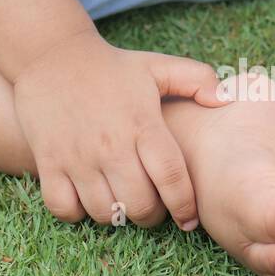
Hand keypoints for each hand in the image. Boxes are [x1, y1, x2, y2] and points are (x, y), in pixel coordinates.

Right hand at [13, 29, 224, 226]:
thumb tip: (225, 101)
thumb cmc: (112, 67)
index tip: (188, 219)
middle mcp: (111, 145)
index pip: (171, 178)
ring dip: (117, 215)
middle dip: (151, 215)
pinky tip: (87, 199)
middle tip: (151, 206)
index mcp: (143, 124)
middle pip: (139, 206)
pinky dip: (77, 212)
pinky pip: (64, 208)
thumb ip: (198, 79)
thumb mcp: (158, 66)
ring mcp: (77, 157)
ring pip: (104, 212)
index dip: (184, 206)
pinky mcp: (49, 162)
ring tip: (121, 201)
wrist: (52, 55)